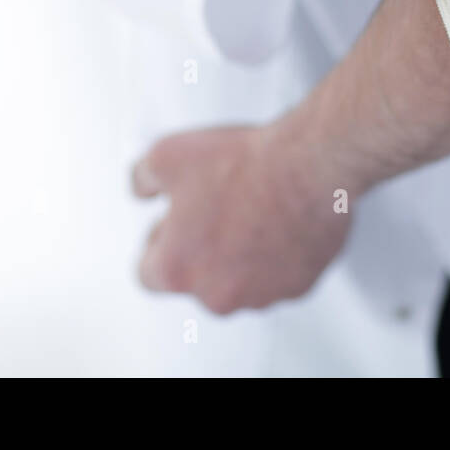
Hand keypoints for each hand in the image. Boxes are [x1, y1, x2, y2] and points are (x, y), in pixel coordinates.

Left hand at [131, 121, 350, 314]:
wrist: (308, 164)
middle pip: (197, 280)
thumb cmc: (241, 162)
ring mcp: (261, 296)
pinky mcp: (298, 287)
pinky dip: (278, 255)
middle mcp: (216, 296)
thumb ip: (142, 178)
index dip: (159, 243)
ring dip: (241, 255)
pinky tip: (282, 220)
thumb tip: (141, 191)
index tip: (174, 224)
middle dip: (203, 249)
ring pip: (240, 282)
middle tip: (218, 208)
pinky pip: (279, 276)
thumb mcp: (166, 153)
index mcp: (175, 270)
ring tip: (253, 209)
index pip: (148, 275)